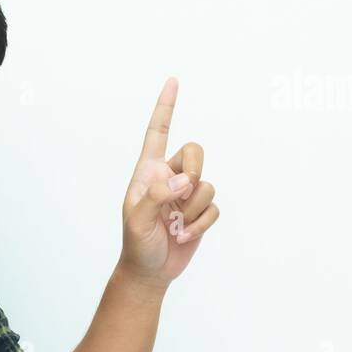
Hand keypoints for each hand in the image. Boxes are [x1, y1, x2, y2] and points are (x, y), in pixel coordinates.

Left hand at [119, 77, 219, 288]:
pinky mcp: (201, 212)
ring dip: (194, 209)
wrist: (149, 270)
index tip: (173, 81)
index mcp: (148, 171)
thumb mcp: (137, 218)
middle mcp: (170, 176)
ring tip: (175, 227)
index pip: (158, 133)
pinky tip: (184, 236)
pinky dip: (201, 224)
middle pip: (196, 151)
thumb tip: (185, 179)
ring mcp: (187, 194)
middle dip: (195, 169)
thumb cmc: (137, 242)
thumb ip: (158, 194)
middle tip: (182, 194)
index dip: (166, 107)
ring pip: (207, 183)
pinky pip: (214, 207)